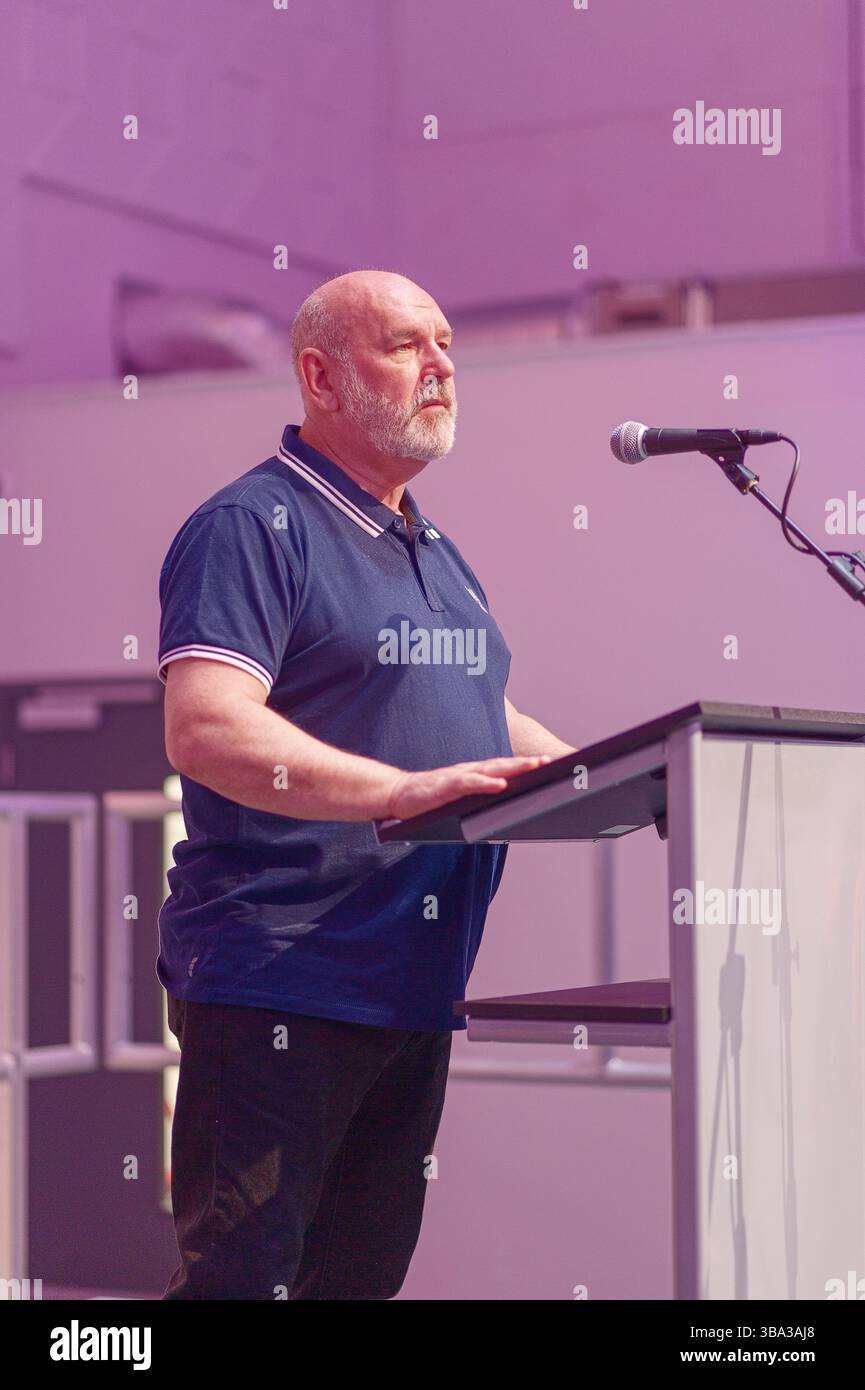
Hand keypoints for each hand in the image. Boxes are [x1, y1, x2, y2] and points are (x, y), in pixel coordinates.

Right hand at [384, 755, 550, 820]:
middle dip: (525, 763)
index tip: (545, 764)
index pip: (501, 768)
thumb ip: (474, 797)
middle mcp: (466, 771)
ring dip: (513, 768)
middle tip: (548, 761)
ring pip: (489, 770)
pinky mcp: (444, 786)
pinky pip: (468, 784)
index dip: (522, 766)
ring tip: (533, 766)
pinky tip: (501, 785)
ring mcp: (456, 777)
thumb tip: (497, 802)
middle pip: (501, 765)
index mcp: (471, 775)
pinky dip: (485, 783)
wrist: (396, 795)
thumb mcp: (455, 797)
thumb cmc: (426, 798)